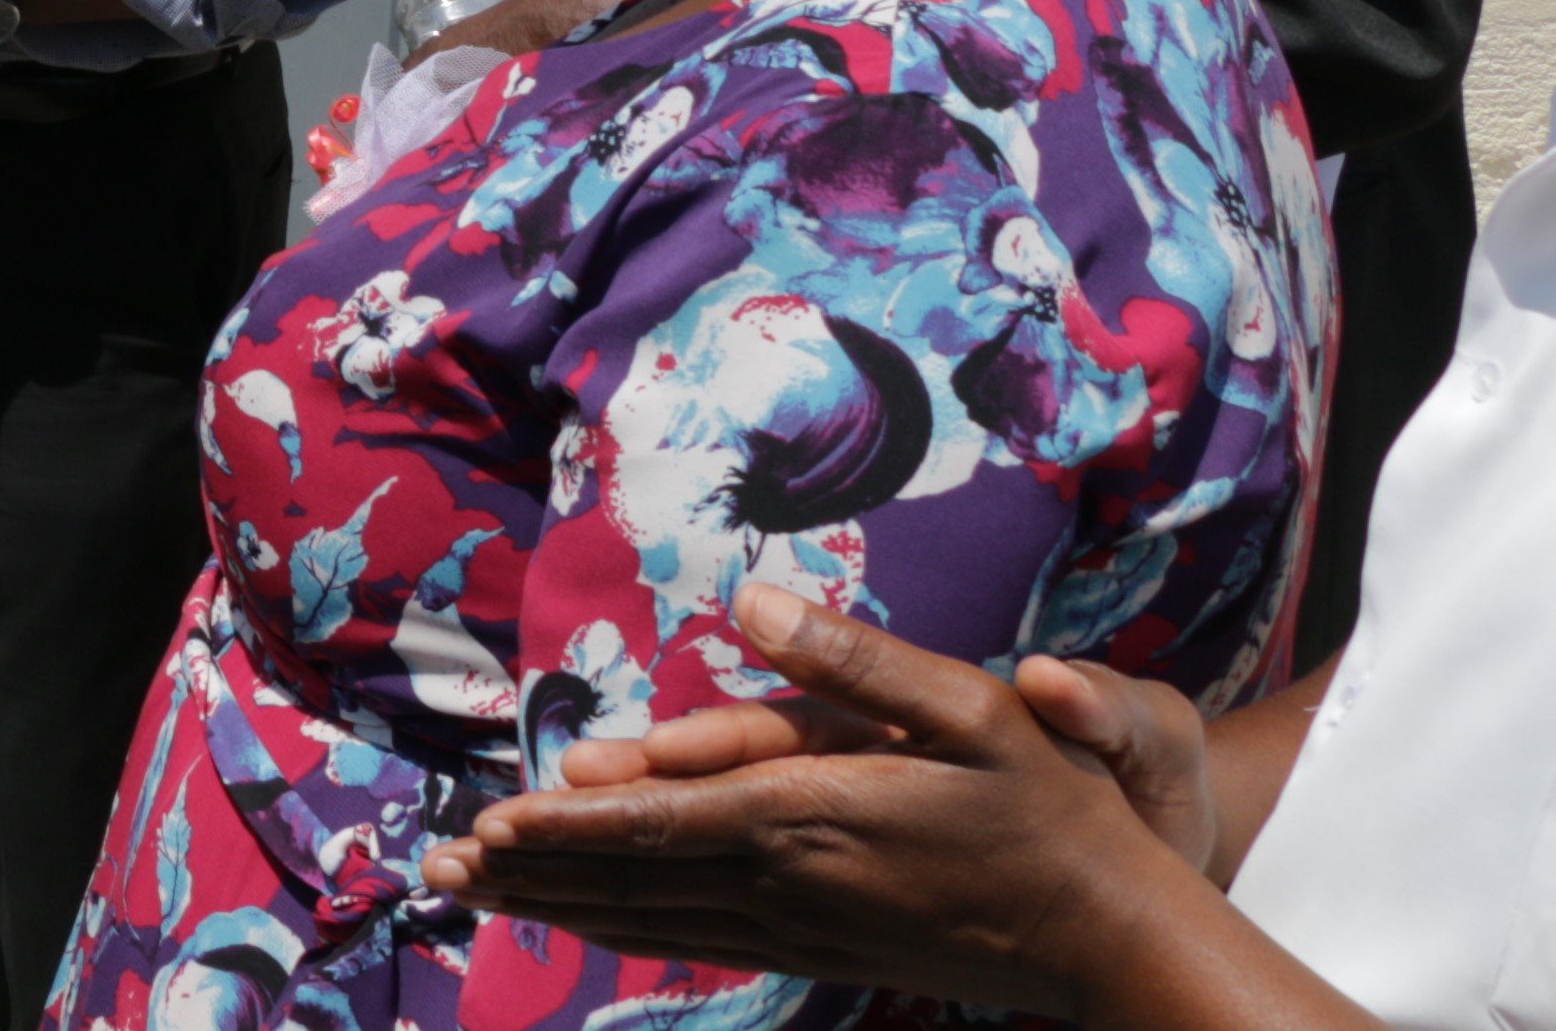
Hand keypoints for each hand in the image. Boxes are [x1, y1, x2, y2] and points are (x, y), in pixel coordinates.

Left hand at [428, 584, 1217, 1012]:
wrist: (1114, 940)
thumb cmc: (1052, 812)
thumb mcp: (975, 711)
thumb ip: (859, 661)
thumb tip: (756, 602)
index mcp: (811, 816)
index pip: (659, 824)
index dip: (566, 827)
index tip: (488, 825)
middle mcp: (790, 882)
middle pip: (634, 880)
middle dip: (532, 872)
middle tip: (441, 866)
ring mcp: (807, 929)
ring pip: (657, 920)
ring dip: (565, 906)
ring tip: (487, 897)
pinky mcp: (828, 953)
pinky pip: (703, 943)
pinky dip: (634, 931)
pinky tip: (601, 924)